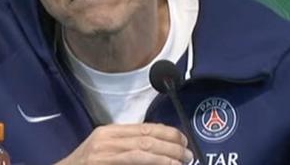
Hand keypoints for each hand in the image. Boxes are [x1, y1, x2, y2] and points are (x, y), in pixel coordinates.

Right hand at [56, 123, 193, 163]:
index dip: (167, 132)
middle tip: (188, 153)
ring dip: (167, 155)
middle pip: (146, 136)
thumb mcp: (105, 153)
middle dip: (171, 144)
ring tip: (182, 160)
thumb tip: (158, 149)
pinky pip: (133, 161)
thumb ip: (126, 148)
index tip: (183, 138)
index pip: (143, 128)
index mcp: (108, 131)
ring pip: (142, 149)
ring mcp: (103, 152)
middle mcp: (106, 138)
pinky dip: (153, 162)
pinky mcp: (101, 163)